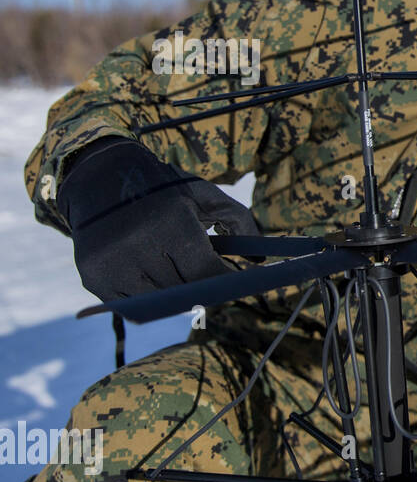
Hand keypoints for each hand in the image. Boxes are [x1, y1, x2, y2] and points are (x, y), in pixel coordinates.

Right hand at [56, 137, 259, 301]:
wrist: (99, 175)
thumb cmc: (163, 188)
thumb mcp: (204, 194)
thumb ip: (239, 221)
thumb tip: (260, 261)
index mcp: (170, 221)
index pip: (206, 271)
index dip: (223, 281)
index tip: (233, 280)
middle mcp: (138, 243)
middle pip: (184, 290)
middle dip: (202, 287)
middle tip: (210, 280)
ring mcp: (112, 262)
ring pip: (159, 302)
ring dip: (174, 295)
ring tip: (178, 275)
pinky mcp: (92, 276)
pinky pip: (129, 306)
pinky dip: (147, 300)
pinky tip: (151, 278)